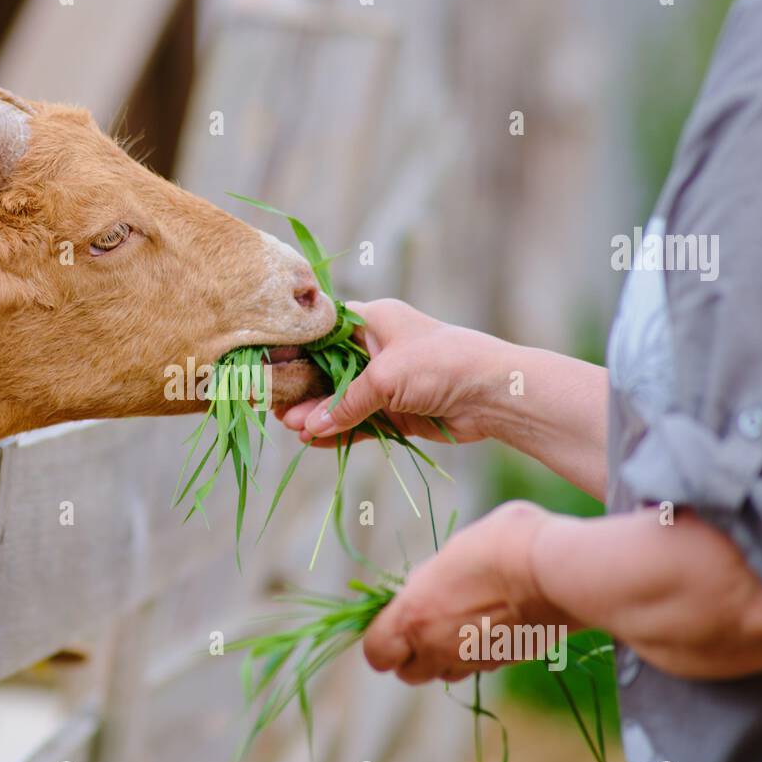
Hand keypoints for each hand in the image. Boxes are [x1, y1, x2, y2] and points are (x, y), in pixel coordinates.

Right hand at [278, 297, 610, 499]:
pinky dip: (338, 431)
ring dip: (317, 414)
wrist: (495, 394)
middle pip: (325, 369)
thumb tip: (310, 427)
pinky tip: (314, 440)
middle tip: (272, 406)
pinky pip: (358, 422)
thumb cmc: (442, 363)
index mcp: (371, 320)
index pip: (320, 330)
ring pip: (339, 399)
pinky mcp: (395, 411)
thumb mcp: (385, 377)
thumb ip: (345, 403)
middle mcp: (375, 348)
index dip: (293, 347)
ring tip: (291, 427)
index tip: (266, 365)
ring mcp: (385, 382)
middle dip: (301, 389)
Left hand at [363, 501, 576, 683]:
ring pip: (446, 674)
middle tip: (430, 625)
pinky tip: (496, 624)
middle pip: (409, 673)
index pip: (376, 652)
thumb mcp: (454, 550)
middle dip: (415, 655)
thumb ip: (434, 576)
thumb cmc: (502, 543)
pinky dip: (480, 654)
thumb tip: (432, 581)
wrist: (556, 570)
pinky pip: (479, 667)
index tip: (395, 624)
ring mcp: (471, 660)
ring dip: (447, 657)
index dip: (382, 643)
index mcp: (414, 613)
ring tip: (465, 622)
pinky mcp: (503, 664)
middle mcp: (437, 645)